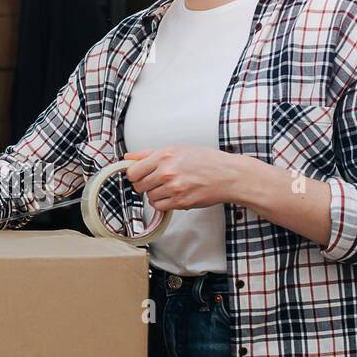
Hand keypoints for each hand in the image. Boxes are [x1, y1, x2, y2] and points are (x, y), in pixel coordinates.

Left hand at [123, 146, 249, 211]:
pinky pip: (160, 207)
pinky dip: (164, 204)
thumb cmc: (206, 161)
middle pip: (139, 186)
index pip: (133, 171)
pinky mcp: (180, 202)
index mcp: (164, 156)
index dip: (135, 175)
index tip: (140, 176)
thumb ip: (149, 154)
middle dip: (145, 185)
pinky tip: (174, 196)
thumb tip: (128, 158)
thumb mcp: (177, 149)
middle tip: (157, 182)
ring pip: (149, 197)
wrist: (228, 175)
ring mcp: (173, 188)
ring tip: (170, 187)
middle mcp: (167, 171)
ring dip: (156, 195)